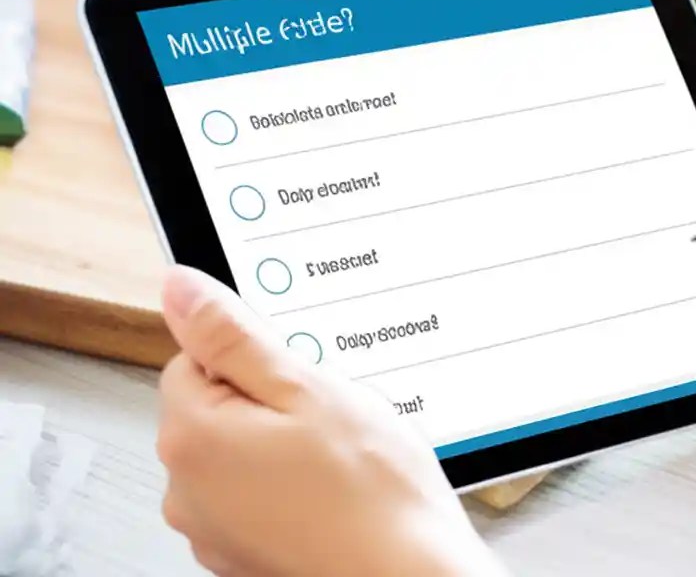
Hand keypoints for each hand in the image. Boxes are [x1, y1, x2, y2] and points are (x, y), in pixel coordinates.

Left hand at [156, 266, 505, 576]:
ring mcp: (213, 529)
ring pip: (240, 453)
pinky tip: (335, 492)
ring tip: (339, 461)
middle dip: (271, 402)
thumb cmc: (371, 493)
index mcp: (191, 437)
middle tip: (330, 420)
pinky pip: (257, 496)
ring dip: (282, 447)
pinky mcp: (241, 554)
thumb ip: (234, 335)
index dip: (260, 358)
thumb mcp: (306, 388)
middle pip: (216, 407)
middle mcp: (186, 490)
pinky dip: (290, 488)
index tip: (303, 378)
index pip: (197, 356)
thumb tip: (180, 288)